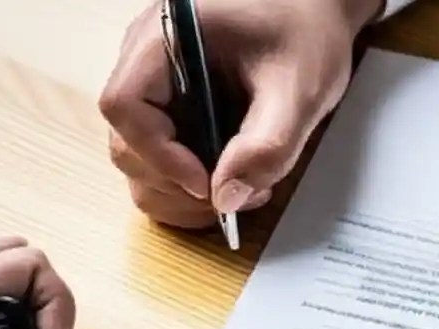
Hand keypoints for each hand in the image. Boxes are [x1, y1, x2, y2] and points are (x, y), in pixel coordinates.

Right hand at [99, 0, 381, 227]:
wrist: (314, 12)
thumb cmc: (304, 31)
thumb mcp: (299, 88)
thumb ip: (266, 145)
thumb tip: (226, 198)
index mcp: (164, 39)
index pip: (124, 106)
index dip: (159, 155)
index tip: (206, 181)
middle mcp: (146, 63)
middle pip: (126, 143)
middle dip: (175, 184)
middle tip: (233, 196)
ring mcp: (156, 88)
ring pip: (138, 161)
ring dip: (180, 194)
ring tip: (241, 191)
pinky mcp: (173, 110)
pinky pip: (159, 160)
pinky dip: (187, 188)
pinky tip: (230, 184)